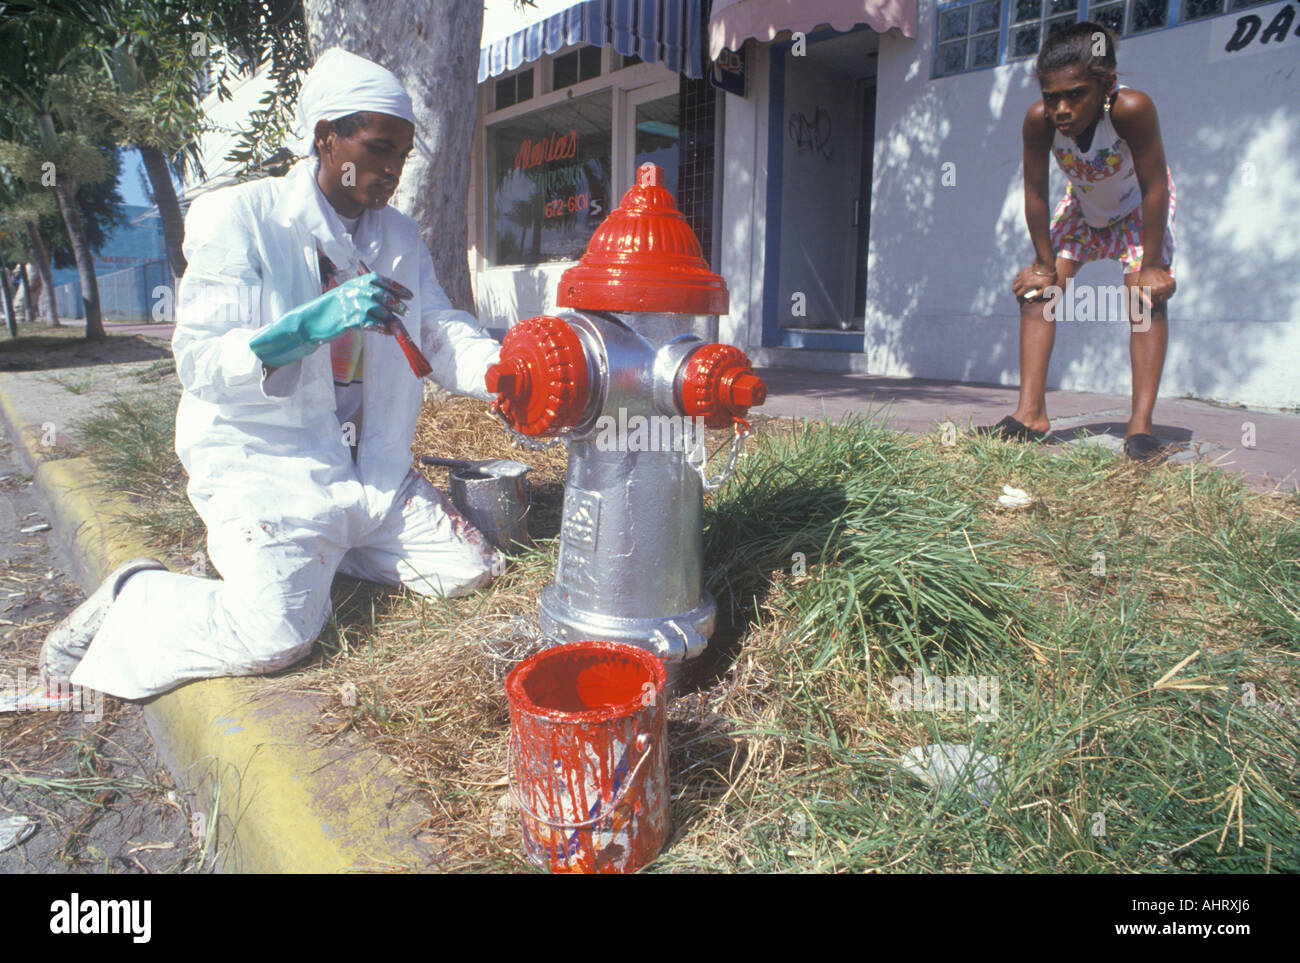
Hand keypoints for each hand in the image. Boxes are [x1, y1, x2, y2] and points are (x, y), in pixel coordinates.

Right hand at [251, 272, 412, 367]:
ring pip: (383, 312)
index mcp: (356, 281)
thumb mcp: (347, 294)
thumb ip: (364, 293)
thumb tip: (387, 300)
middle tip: (407, 312)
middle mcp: (357, 290)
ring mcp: (356, 304)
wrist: (312, 320)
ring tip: (398, 327)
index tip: (409, 296)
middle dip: (399, 305)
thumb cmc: (331, 308)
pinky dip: (384, 329)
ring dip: (393, 320)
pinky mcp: (354, 320)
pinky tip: (387, 332)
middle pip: (386, 297)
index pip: (382, 280)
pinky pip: (376, 324)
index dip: (398, 288)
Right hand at [1013, 262, 1056, 301]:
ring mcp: (1023, 274)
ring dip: (1016, 285)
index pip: (1018, 293)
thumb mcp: (1046, 289)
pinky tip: (1021, 279)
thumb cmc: (1048, 279)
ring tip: (1018, 287)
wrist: (1049, 267)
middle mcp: (1024, 280)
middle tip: (1017, 293)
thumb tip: (1030, 300)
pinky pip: (1018, 275)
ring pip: (1015, 281)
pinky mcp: (1024, 270)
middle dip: (1015, 291)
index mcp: (1028, 285)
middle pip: (1014, 288)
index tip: (1020, 298)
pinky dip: (1018, 278)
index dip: (1018, 297)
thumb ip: (1038, 295)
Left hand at [1132, 266, 1174, 312]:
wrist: (1148, 267)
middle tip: (1152, 289)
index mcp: (1155, 290)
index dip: (1151, 297)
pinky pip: (1173, 291)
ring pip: (1169, 296)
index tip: (1147, 291)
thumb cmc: (1140, 279)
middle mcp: (1164, 287)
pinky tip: (1162, 286)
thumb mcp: (1137, 290)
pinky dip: (1169, 290)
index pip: (1156, 301)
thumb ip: (1144, 299)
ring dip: (1164, 294)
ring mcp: (1170, 284)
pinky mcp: (1173, 281)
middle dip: (1158, 297)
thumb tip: (1152, 307)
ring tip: (1157, 288)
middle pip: (1163, 299)